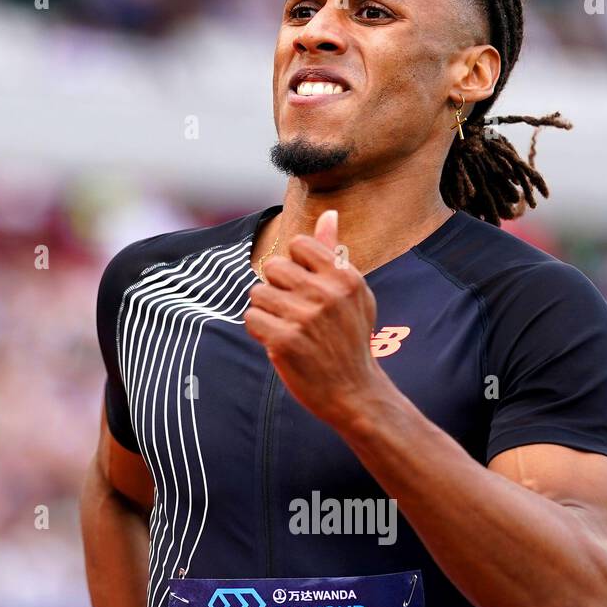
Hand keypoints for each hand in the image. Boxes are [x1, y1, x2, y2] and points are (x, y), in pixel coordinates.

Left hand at [244, 209, 386, 425]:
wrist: (354, 392)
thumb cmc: (350, 339)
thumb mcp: (353, 293)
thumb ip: (335, 252)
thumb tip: (328, 214)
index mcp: (344, 277)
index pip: (298, 244)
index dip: (294, 265)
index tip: (304, 288)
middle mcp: (326, 294)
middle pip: (272, 267)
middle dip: (277, 289)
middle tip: (294, 313)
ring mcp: (304, 318)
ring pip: (257, 293)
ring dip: (266, 311)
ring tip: (287, 328)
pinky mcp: (284, 341)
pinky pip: (251, 319)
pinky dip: (260, 331)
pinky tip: (279, 343)